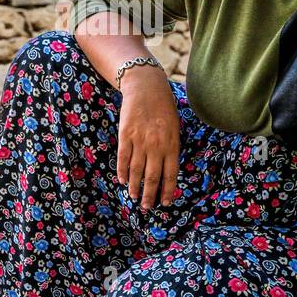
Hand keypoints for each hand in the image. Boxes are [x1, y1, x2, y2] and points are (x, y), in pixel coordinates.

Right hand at [117, 66, 180, 209]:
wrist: (146, 88)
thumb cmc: (163, 108)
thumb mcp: (174, 128)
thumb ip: (171, 147)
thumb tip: (166, 168)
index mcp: (172, 144)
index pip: (170, 174)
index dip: (167, 190)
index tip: (165, 203)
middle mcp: (156, 145)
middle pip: (152, 176)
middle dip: (150, 194)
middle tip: (147, 207)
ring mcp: (139, 141)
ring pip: (136, 170)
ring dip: (135, 186)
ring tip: (134, 197)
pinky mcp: (125, 135)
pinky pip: (123, 158)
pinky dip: (122, 171)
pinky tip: (122, 181)